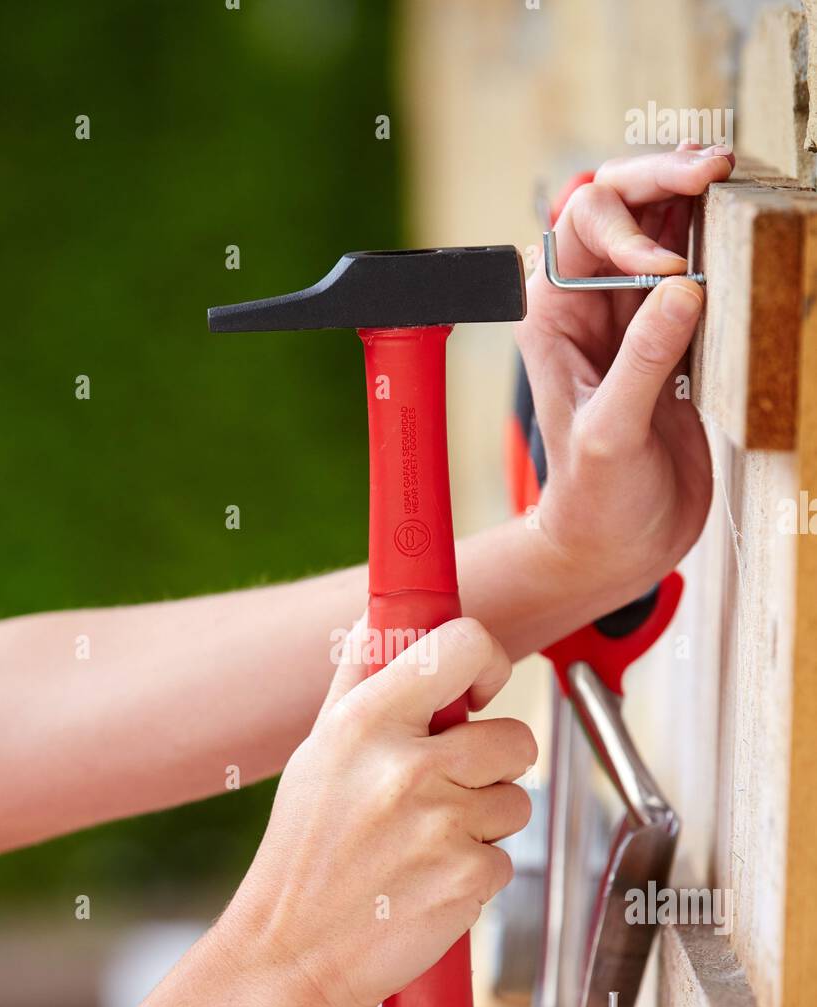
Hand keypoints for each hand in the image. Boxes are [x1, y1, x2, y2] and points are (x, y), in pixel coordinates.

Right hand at [225, 618, 534, 1006]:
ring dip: (484, 822)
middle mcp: (407, 766)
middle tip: (443, 789)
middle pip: (513, 735)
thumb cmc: (302, 853)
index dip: (487, 662)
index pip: (463, 645)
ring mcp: (443, 824)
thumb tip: (390, 614)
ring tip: (423, 844)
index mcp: (367, 722)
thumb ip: (360, 679)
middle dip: (492, 763)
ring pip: (517, 800)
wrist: (290, 955)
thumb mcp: (318, 752)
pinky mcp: (468, 877)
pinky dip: (476, 871)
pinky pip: (506, 857)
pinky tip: (426, 880)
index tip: (481, 688)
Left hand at [517, 144, 734, 608]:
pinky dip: (723, 245)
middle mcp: (590, 304)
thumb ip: (642, 363)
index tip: (670, 268)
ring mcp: (635, 316)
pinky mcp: (676, 336)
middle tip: (718, 167)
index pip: (583, 226)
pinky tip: (747, 229)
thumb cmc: (595, 499)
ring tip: (736, 179)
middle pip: (623, 205)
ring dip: (698, 201)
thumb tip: (679, 288)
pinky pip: (699, 269)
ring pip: (664, 227)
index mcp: (553, 314)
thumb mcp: (611, 434)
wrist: (620, 544)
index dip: (628, 223)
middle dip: (665, 178)